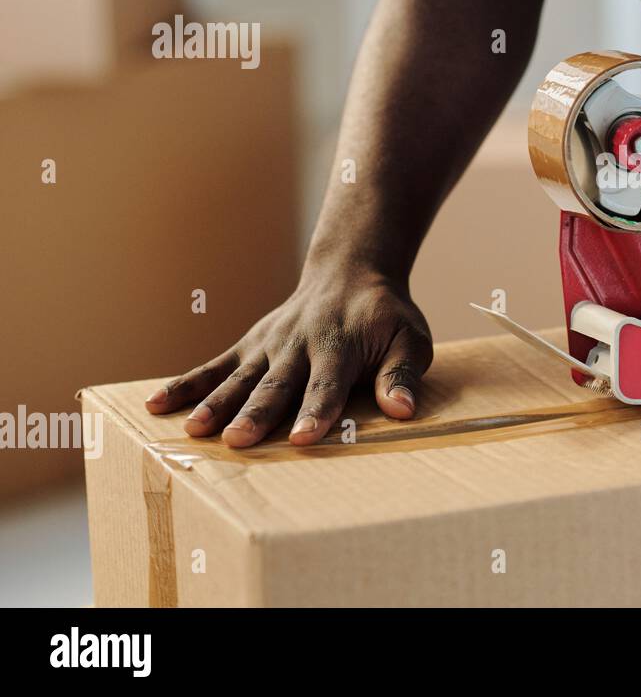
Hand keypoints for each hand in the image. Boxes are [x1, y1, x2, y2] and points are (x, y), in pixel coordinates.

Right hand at [144, 265, 432, 446]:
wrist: (350, 273)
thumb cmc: (385, 316)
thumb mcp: (410, 339)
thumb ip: (402, 374)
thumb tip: (403, 409)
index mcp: (340, 346)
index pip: (327, 384)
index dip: (316, 411)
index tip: (302, 438)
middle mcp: (298, 345)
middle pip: (276, 385)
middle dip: (257, 413)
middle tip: (238, 441)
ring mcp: (268, 345)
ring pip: (240, 377)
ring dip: (217, 403)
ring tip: (194, 430)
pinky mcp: (249, 345)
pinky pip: (214, 365)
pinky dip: (186, 383)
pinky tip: (157, 405)